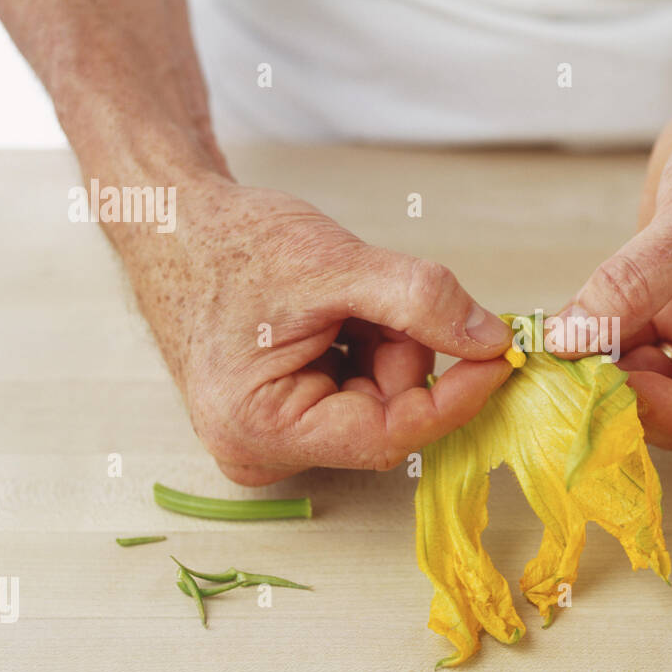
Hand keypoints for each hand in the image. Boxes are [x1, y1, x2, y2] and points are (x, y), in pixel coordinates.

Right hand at [120, 178, 513, 483]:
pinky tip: (328, 311)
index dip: (455, 396)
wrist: (172, 220)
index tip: (499, 356)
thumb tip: (491, 340)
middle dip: (401, 350)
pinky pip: (358, 387)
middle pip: (386, 415)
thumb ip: (421, 302)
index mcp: (263, 430)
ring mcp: (274, 436)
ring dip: (383, 342)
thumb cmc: (230, 242)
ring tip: (337, 295)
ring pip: (379, 398)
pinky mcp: (286, 414)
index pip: (391, 436)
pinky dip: (365, 343)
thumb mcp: (335, 265)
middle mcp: (265, 451)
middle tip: (372, 291)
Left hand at [549, 95, 671, 452]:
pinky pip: (641, 352)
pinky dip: (606, 346)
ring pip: (663, 390)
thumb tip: (570, 339)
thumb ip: (634, 283)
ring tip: (572, 345)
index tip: (621, 390)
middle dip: (641, 400)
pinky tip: (575, 324)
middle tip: (582, 374)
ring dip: (616, 377)